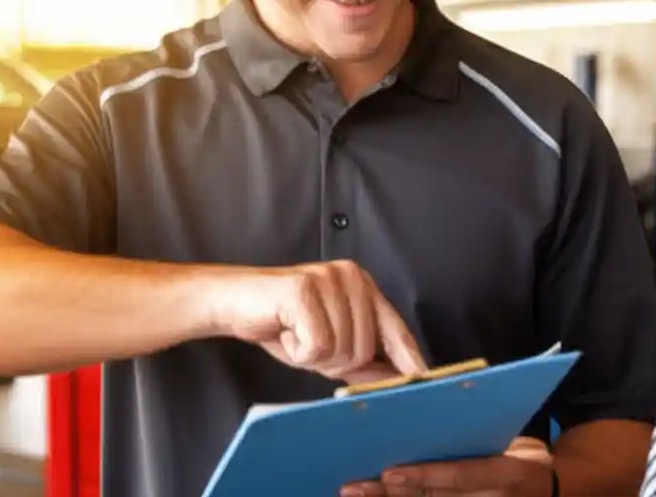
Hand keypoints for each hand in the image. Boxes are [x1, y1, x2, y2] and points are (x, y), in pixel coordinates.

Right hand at [212, 260, 425, 382]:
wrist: (234, 302)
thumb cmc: (282, 323)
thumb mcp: (328, 344)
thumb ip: (360, 358)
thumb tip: (391, 378)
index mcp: (363, 286)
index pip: (394, 327)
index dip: (407, 356)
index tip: (421, 377)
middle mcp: (351, 278)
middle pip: (363, 350)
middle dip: (333, 361)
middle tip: (306, 342)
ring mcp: (329, 280)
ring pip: (340, 350)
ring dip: (312, 355)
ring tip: (294, 333)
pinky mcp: (304, 289)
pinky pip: (316, 345)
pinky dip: (296, 350)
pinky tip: (285, 331)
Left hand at [340, 437, 554, 496]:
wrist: (555, 493)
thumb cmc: (527, 459)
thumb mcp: (516, 444)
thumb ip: (476, 438)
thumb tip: (433, 407)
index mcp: (508, 474)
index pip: (459, 477)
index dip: (424, 476)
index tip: (390, 471)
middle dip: (392, 494)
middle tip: (355, 485)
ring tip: (355, 494)